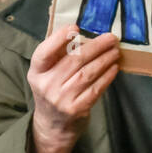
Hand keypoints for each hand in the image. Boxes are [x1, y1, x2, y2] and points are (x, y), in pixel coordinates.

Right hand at [28, 25, 119, 152]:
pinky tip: (114, 68)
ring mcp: (61, 99)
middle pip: (73, 61)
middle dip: (95, 47)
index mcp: (36, 73)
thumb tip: (81, 33)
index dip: (58, 39)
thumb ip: (57, 56)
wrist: (52, 125)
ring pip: (87, 73)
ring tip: (115, 51)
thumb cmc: (52, 91)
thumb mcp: (46, 74)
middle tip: (110, 38)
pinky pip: (95, 89)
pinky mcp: (77, 109)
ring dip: (104, 60)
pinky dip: (107, 76)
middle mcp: (46, 85)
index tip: (75, 27)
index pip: (43, 53)